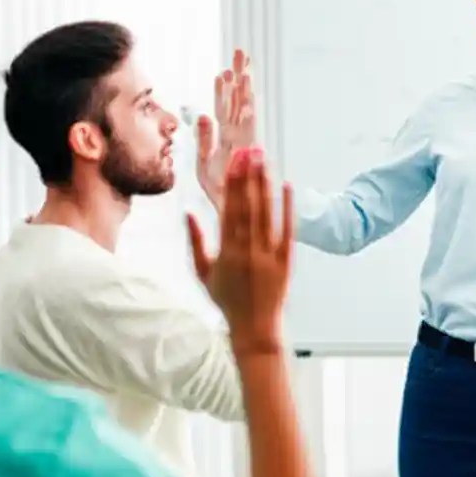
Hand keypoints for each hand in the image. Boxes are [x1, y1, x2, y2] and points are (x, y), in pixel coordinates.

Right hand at [187, 147, 292, 354]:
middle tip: (250, 150)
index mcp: (225, 252)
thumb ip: (195, 242)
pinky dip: (287, 208)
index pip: (228, 210)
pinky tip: (287, 185)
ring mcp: (268, 255)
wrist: (254, 327)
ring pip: (267, 213)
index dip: (231, 183)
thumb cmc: (226, 300)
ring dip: (265, 184)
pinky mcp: (286, 260)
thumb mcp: (203, 273)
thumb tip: (188, 212)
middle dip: (248, 176)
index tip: (233, 161)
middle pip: (248, 206)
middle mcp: (247, 250)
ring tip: (265, 160)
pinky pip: (287, 229)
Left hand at [198, 49, 257, 208]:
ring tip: (244, 71)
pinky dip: (248, 120)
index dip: (224, 88)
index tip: (223, 68)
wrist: (235, 215)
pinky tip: (247, 104)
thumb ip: (203, 140)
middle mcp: (237, 137)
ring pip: (245, 113)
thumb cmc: (220, 192)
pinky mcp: (248, 159)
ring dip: (244, 92)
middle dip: (239, 78)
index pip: (224, 107)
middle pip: (238, 102)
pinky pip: (248, 136)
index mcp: (225, 138)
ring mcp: (245, 146)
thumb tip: (200, 114)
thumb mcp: (204, 165)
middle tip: (241, 53)